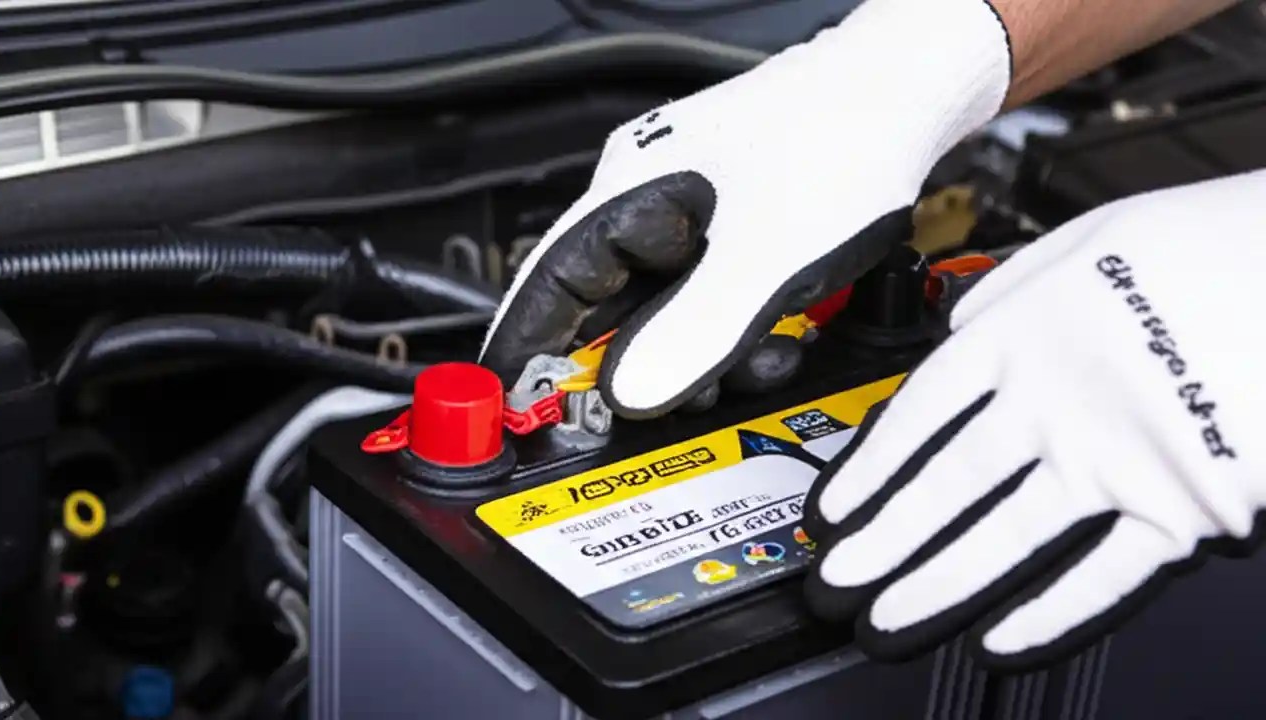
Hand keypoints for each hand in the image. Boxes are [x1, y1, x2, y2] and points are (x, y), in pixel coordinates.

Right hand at [480, 0, 1009, 417]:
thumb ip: (697, 332)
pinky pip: (705, 289)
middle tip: (658, 409)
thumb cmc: (842, 136)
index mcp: (633, 190)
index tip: (510, 403)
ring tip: (749, 363)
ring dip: (696, 351)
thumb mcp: (767, 256)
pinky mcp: (733, 215)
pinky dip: (728, 327)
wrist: (913, 86)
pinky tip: (770, 337)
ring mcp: (692, 203)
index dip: (526, 348)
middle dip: (635, 363)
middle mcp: (650, 193)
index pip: (549, 281)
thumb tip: (632, 392)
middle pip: (604, 300)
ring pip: (661, 302)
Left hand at [803, 170, 1265, 670]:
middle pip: (946, 484)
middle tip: (834, 581)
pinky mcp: (1184, 501)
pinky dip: (1051, 613)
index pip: (920, 414)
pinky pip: (1105, 574)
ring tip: (887, 619)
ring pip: (1006, 538)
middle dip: (882, 540)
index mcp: (1025, 335)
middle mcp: (1055, 402)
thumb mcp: (1083, 239)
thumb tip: (957, 326)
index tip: (835, 509)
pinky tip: (1002, 638)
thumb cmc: (1209, 242)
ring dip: (938, 585)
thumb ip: (1008, 288)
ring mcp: (1115, 458)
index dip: (869, 468)